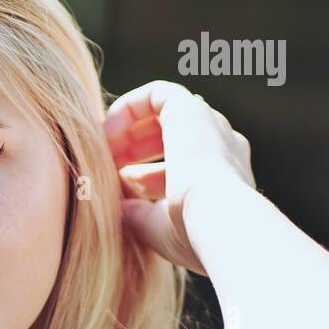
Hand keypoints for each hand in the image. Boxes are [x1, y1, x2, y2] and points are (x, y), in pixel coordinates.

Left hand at [103, 81, 256, 275]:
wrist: (219, 220)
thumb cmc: (193, 235)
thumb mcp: (159, 227)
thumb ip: (139, 214)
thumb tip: (119, 207)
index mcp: (224, 178)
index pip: (180, 166)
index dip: (142, 174)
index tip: (119, 189)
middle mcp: (223, 147)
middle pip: (172, 137)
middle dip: (134, 151)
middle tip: (109, 170)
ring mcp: (211, 125)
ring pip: (164, 113)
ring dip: (129, 131)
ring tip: (104, 152)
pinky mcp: (192, 108)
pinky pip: (157, 93)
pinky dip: (127, 109)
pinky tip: (108, 134)